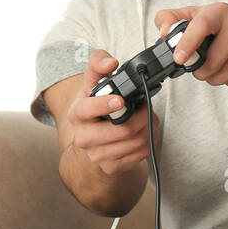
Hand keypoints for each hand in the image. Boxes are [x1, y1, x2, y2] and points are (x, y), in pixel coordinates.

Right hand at [68, 50, 161, 174]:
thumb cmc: (95, 108)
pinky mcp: (111, 166)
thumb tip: (110, 62)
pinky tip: (145, 132)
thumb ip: (98, 64)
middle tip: (147, 107)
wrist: (92, 141)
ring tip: (148, 118)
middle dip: (142, 116)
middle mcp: (84, 137)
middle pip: (123, 129)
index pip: (87, 110)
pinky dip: (149, 141)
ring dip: (150, 127)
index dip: (104, 105)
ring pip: (136, 141)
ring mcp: (97, 155)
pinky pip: (141, 153)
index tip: (120, 101)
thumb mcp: (92, 84)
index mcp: (77, 114)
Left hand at [154, 2, 227, 87]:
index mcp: (220, 11)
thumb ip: (170, 18)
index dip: (188, 43)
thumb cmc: (225, 20)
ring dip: (214, 77)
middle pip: (213, 61)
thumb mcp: (195, 13)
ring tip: (215, 67)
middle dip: (200, 70)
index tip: (179, 59)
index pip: (202, 25)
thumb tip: (164, 33)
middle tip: (199, 66)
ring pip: (225, 74)